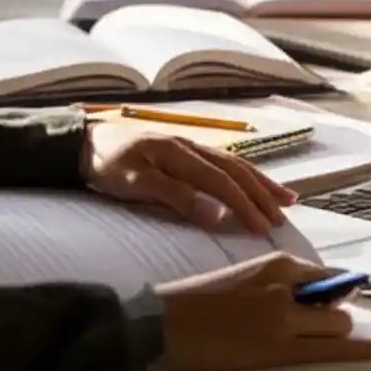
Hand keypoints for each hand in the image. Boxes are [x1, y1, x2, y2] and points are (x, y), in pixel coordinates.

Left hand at [81, 120, 297, 233]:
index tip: (262, 228)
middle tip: (281, 219)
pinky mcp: (187, 151)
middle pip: (237, 171)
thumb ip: (175, 197)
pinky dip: (246, 174)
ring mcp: (191, 146)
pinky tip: (255, 182)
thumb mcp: (135, 183)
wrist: (84, 142)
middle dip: (262, 195)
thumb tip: (216, 215)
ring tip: (287, 199)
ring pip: (236, 164)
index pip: (222, 182)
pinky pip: (226, 162)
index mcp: (181, 154)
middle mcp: (192, 146)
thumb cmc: (106, 165)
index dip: (245, 205)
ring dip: (262, 182)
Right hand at [154, 252, 370, 370]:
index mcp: (277, 263)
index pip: (328, 276)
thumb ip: (279, 285)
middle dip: (333, 318)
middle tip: (311, 330)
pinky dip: (370, 351)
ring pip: (340, 326)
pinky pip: (337, 350)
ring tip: (296, 344)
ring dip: (332, 336)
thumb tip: (316, 297)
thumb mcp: (244, 278)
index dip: (338, 294)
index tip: (343, 301)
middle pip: (339, 302)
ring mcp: (285, 318)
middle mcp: (288, 285)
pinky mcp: (279, 349)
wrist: (161, 324)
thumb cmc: (196, 304)